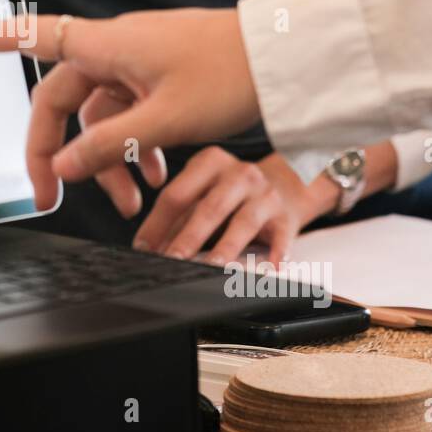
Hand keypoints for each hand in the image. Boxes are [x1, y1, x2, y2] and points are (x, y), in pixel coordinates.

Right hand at [0, 10, 260, 210]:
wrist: (288, 58)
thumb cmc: (231, 74)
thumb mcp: (164, 121)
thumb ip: (107, 145)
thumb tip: (60, 166)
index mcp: (105, 45)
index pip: (26, 35)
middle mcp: (114, 49)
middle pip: (61, 101)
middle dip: (55, 153)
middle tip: (50, 198)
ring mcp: (138, 63)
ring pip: (100, 116)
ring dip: (108, 162)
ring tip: (135, 205)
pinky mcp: (161, 76)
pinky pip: (130, 115)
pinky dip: (135, 149)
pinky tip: (157, 180)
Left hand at [134, 149, 335, 263]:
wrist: (288, 182)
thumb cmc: (234, 191)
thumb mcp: (205, 192)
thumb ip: (179, 217)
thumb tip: (150, 248)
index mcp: (210, 163)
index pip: (177, 194)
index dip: (157, 223)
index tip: (142, 248)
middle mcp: (239, 174)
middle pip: (209, 207)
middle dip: (188, 237)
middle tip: (172, 259)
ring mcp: (265, 194)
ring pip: (243, 222)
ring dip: (226, 247)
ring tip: (211, 267)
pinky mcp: (286, 217)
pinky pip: (282, 237)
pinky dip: (276, 253)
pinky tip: (268, 269)